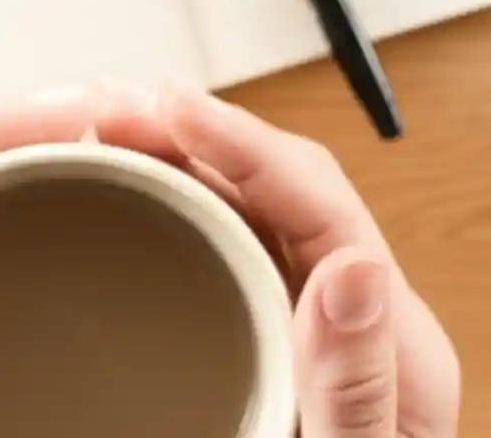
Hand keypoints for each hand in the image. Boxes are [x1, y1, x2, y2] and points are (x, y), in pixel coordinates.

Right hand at [94, 83, 460, 437]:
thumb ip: (359, 384)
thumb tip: (358, 267)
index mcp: (386, 327)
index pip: (315, 198)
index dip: (239, 139)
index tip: (164, 109)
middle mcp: (347, 301)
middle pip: (275, 180)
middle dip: (192, 129)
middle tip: (106, 106)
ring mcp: (302, 308)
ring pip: (242, 199)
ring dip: (175, 152)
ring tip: (104, 126)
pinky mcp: (262, 320)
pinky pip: (219, 237)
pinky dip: (169, 196)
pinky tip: (125, 185)